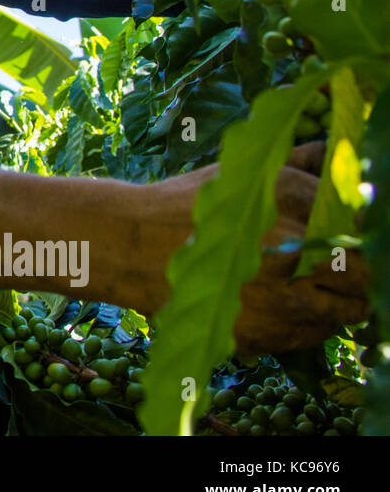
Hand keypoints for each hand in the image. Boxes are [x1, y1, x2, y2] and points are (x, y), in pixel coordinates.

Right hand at [144, 141, 369, 355]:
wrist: (126, 246)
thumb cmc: (185, 205)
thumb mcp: (240, 173)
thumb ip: (299, 162)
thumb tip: (340, 155)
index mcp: (292, 196)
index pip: (362, 219)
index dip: (360, 228)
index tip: (348, 234)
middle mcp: (295, 248)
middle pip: (368, 270)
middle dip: (361, 269)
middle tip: (343, 267)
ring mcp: (282, 297)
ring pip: (352, 310)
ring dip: (341, 300)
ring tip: (314, 289)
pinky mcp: (266, 334)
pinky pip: (314, 335)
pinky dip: (309, 323)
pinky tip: (283, 305)